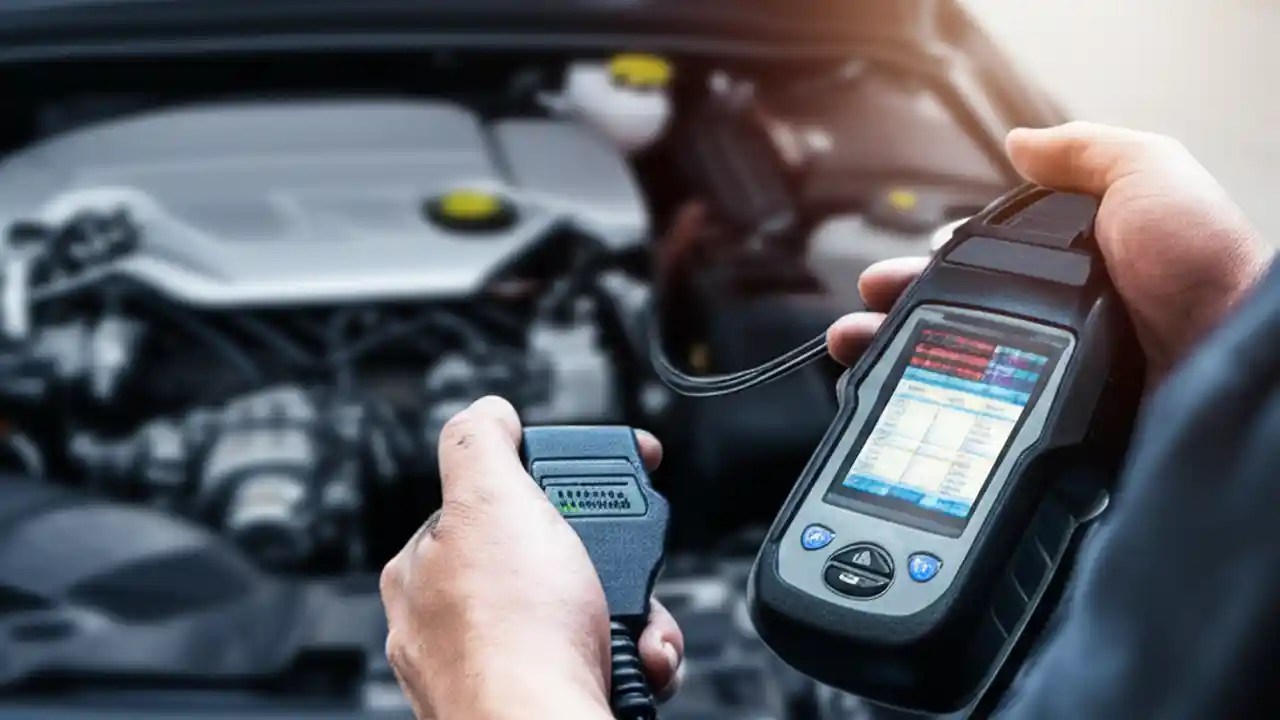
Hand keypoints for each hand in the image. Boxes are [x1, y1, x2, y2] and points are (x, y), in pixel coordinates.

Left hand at [380, 396, 682, 719]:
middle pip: (547, 558)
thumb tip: (487, 410)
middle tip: (623, 565)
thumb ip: (481, 443)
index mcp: (424, 569)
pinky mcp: (537, 701)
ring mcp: (494, 670)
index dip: (551, 484)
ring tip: (635, 625)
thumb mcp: (490, 501)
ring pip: (580, 612)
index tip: (598, 482)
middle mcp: (449, 625)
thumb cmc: (511, 637)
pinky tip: (633, 662)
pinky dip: (629, 659)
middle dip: (603, 560)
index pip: (492, 503)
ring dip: (627, 612)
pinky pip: (595, 663)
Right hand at [828, 122, 1274, 382]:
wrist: (1234, 360)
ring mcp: (1054, 382)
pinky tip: (903, 420)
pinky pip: (982, 426)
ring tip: (856, 361)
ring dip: (896, 368)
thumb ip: (1088, 154)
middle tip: (855, 326)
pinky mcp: (1057, 431)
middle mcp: (1058, 328)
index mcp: (1071, 271)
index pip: (976, 271)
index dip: (924, 272)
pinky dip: (936, 424)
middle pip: (952, 326)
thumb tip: (1022, 140)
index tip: (882, 281)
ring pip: (954, 379)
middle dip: (892, 322)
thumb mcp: (1150, 176)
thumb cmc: (1205, 268)